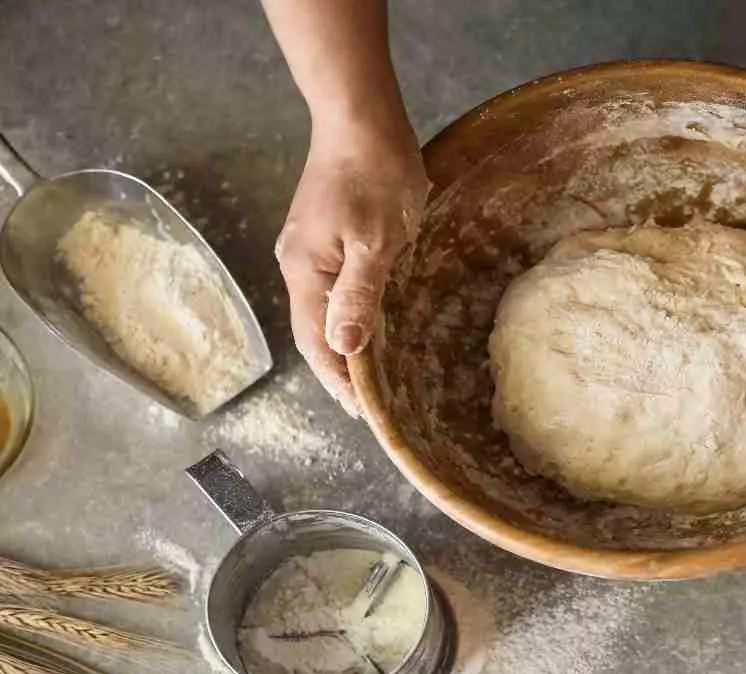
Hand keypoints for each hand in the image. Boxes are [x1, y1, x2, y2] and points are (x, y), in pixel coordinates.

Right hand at [275, 115, 426, 415]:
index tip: (363, 412)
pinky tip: (370, 325)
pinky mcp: (324, 235)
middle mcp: (297, 264)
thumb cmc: (375, 174)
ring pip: (322, 311)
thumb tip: (342, 348)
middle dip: (338, 370)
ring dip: (343, 344)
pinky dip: (349, 315)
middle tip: (370, 403)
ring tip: (372, 375)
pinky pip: (332, 289)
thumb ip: (358, 295)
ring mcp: (308, 249)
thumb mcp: (376, 240)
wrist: (361, 117)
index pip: (314, 343)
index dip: (337, 381)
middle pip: (313, 331)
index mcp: (305, 271)